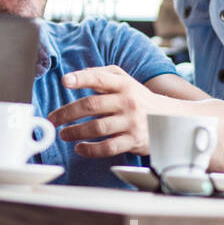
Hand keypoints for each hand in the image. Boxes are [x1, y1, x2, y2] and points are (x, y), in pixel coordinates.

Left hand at [48, 65, 166, 158]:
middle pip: (91, 105)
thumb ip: (102, 74)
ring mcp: (131, 122)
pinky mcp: (133, 141)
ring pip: (96, 128)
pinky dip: (90, 150)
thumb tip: (76, 75)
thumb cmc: (139, 98)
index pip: (99, 78)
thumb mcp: (125, 81)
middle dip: (66, 113)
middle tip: (52, 119)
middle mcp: (127, 101)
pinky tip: (80, 148)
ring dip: (74, 132)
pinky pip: (107, 147)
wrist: (170, 119)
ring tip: (63, 134)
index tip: (65, 81)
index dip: (81, 78)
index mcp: (123, 84)